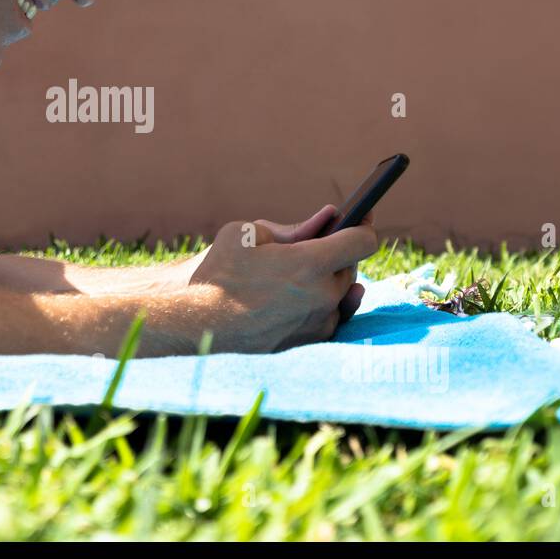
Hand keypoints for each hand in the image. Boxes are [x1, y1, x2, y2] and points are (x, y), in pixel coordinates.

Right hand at [189, 205, 377, 352]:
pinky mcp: (309, 342)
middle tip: (325, 240)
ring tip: (311, 267)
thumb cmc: (218, 274)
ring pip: (341, 293)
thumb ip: (294, 228)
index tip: (362, 216)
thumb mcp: (248, 234)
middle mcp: (322, 296)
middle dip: (340, 251)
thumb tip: (328, 218)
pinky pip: (330, 316)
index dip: (363, 225)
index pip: (362, 242)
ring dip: (332, 278)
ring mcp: (318, 323)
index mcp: (309, 264)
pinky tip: (310, 293)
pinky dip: (323, 302)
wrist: (196, 324)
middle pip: (351, 267)